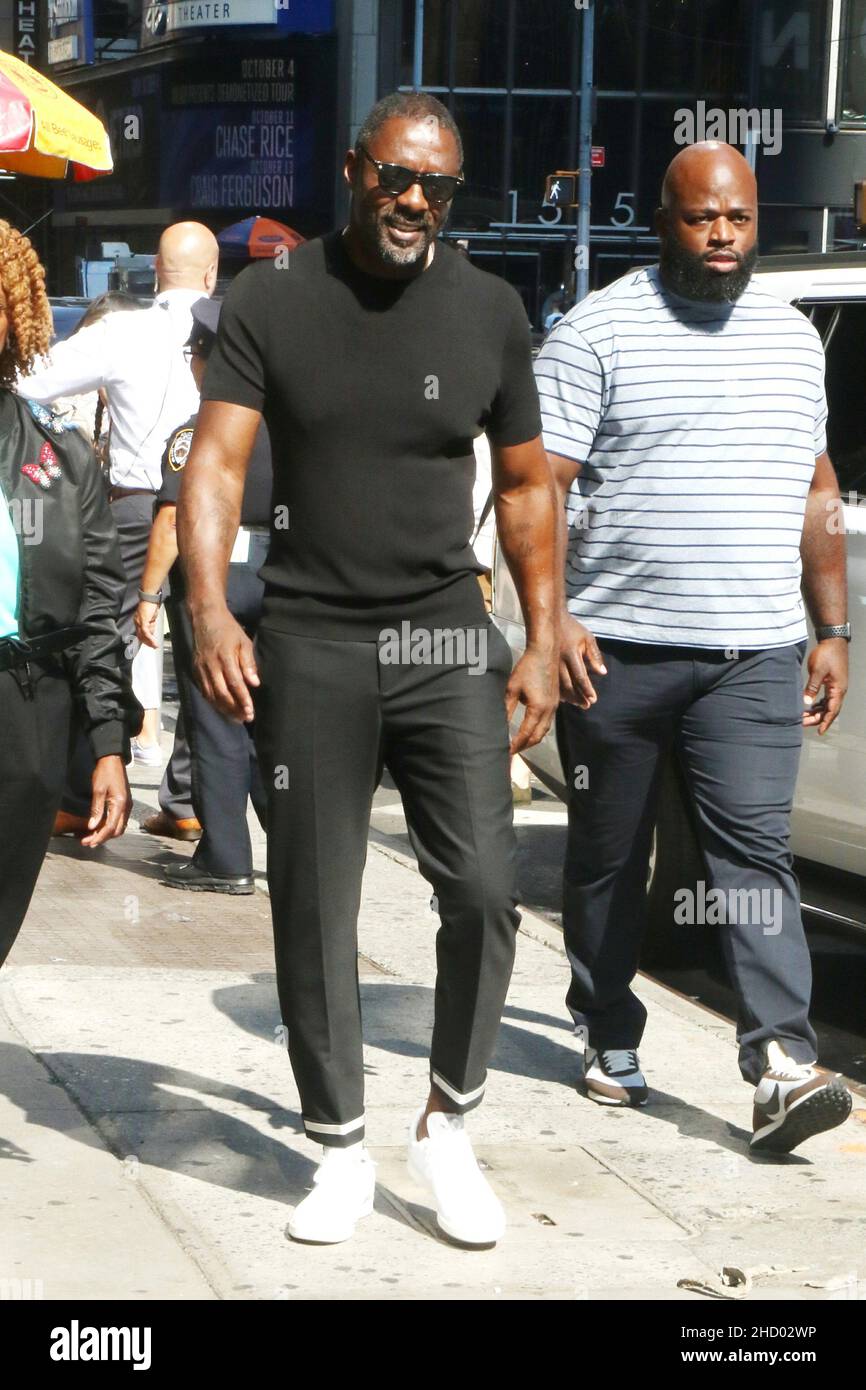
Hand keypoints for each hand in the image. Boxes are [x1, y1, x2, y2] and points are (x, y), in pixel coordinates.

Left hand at [81, 755, 130, 847]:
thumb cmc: (105, 772)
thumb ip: (96, 810)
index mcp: (120, 804)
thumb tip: (92, 826)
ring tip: (91, 836)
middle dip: (103, 838)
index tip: (89, 842)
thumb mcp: (98, 790)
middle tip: (88, 841)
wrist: (113, 760)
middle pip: (117, 831)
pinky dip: (110, 826)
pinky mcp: (125, 803)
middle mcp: (127, 807)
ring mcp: (127, 805)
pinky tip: (99, 827)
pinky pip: (120, 820)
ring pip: (119, 827)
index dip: (99, 837)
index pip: (110, 827)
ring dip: (106, 833)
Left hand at [134, 600, 160, 649]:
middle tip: (153, 647)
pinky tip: (154, 642)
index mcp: (138, 620)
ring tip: (155, 645)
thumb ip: (151, 623)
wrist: (150, 598)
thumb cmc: (151, 604)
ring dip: (150, 642)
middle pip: (140, 636)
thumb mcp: (151, 616)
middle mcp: (137, 622)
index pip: (140, 633)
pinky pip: (146, 632)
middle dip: (147, 643)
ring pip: (143, 635)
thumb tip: (153, 630)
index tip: (150, 644)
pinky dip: (150, 639)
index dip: (145, 640)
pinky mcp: (143, 621)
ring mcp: (139, 622)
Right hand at [190, 604, 259, 722]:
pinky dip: (213, 702)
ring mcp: (201, 668)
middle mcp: (210, 665)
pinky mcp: (195, 670)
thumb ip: (248, 663)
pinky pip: (203, 690)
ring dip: (223, 709)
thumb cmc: (229, 630)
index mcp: (224, 657)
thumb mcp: (244, 642)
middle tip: (246, 718)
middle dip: (234, 708)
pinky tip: (222, 708)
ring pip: (211, 695)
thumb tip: (255, 683)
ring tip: (236, 718)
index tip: (250, 711)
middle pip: (222, 693)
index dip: (243, 699)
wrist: (205, 618)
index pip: (235, 684)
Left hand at [505, 642, 558, 753]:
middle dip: (524, 746)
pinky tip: (530, 729)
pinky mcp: (555, 701)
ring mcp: (554, 706)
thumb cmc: (527, 667)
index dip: (515, 745)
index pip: (525, 734)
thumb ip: (507, 708)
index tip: (506, 752)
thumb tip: (499, 724)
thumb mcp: (512, 688)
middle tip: (512, 751)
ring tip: (520, 744)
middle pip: (537, 736)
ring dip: (532, 739)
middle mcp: (549, 710)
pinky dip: (539, 730)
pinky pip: (548, 722)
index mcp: (538, 708)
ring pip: (544, 730)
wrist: (545, 651)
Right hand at [559, 614, 606, 707]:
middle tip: (586, 706)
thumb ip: (595, 655)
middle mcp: (560, 660)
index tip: (593, 699)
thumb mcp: (587, 638)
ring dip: (569, 697)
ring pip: (559, 685)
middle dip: (578, 697)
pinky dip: (558, 691)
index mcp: (571, 653)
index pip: (580, 675)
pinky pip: (551, 681)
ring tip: (578, 704)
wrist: (550, 620)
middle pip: (569, 684)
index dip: (587, 689)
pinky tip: (564, 698)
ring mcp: (551, 663)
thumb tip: (602, 673)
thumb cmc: (572, 628)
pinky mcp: (546, 665)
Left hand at [803, 637, 847, 734]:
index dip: (825, 722)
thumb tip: (806, 702)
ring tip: (802, 717)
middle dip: (816, 719)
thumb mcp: (817, 671)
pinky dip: (817, 704)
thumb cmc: (827, 654)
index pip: (832, 711)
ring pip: (826, 705)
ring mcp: (836, 687)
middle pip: (828, 710)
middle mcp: (839, 690)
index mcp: (838, 689)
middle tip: (801, 723)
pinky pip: (825, 698)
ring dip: (816, 712)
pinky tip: (808, 707)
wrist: (833, 640)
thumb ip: (812, 687)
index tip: (819, 732)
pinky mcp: (831, 682)